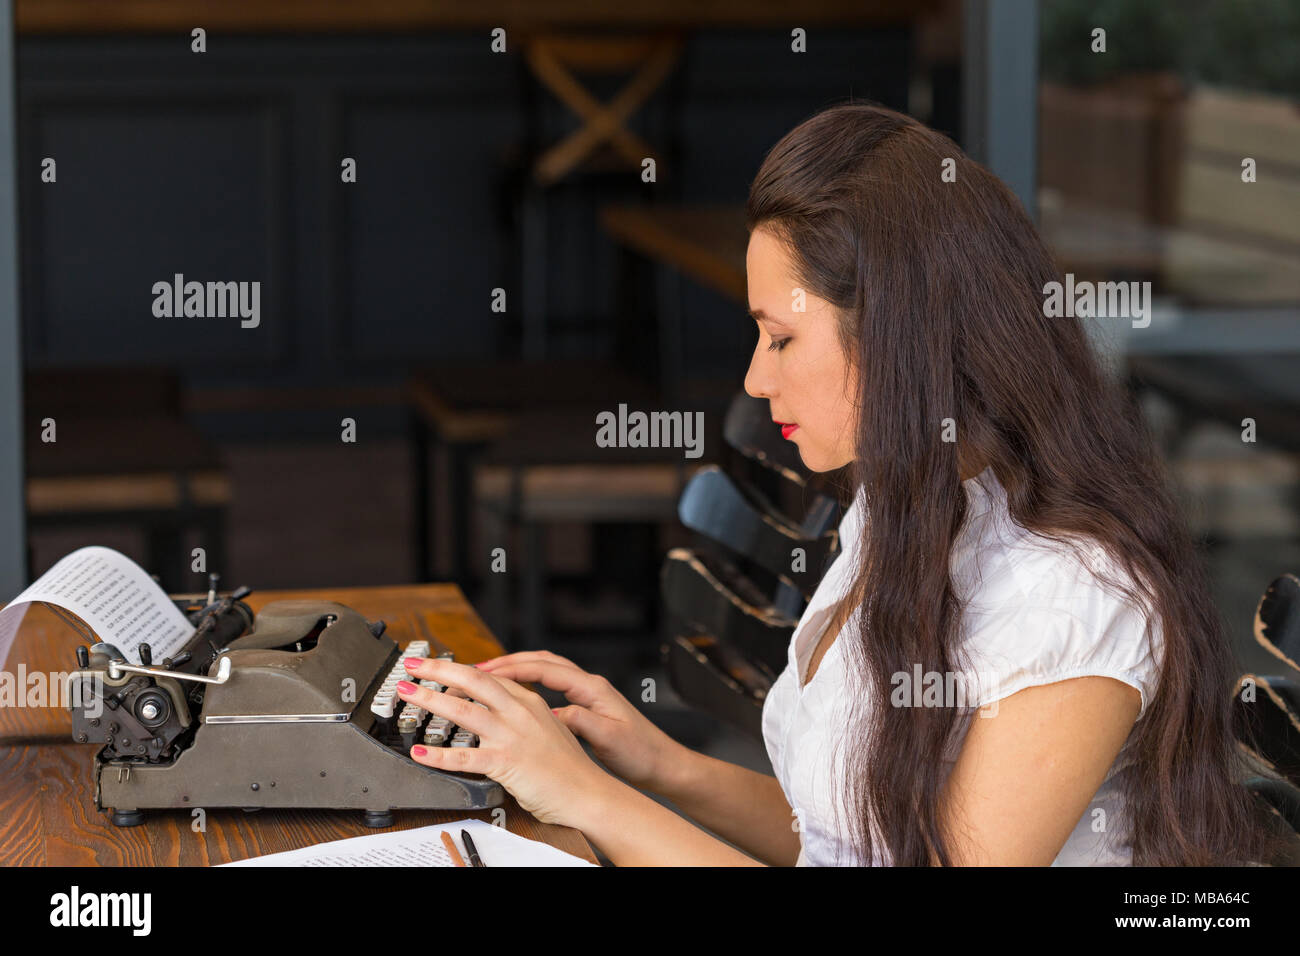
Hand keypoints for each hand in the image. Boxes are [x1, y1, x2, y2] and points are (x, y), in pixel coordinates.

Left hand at [396, 657, 610, 828]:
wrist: (587, 791)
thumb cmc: (569, 767)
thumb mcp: (549, 728)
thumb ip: (524, 717)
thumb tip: (500, 714)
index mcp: (529, 702)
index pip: (490, 677)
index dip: (460, 671)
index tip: (440, 670)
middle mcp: (519, 712)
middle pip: (473, 681)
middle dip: (439, 669)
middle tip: (413, 666)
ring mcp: (510, 736)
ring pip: (463, 710)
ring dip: (430, 699)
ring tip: (408, 693)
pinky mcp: (504, 762)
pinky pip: (463, 756)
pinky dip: (438, 755)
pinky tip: (419, 752)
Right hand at [477, 650, 689, 792]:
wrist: (662, 764)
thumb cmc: (641, 752)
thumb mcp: (610, 739)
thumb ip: (582, 722)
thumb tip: (553, 712)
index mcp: (593, 689)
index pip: (546, 668)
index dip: (514, 667)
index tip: (487, 670)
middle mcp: (589, 686)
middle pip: (541, 662)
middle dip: (509, 662)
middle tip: (478, 669)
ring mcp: (587, 695)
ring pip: (545, 672)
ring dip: (517, 671)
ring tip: (488, 678)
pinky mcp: (585, 707)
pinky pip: (550, 688)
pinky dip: (528, 686)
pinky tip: (513, 696)